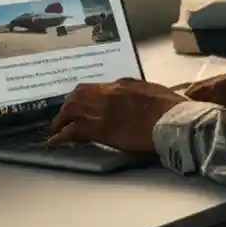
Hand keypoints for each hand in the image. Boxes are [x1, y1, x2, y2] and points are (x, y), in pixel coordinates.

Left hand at [47, 78, 185, 152]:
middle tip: (65, 115)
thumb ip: (142, 93)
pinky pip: (70, 131)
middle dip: (70, 105)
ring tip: (56, 128)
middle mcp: (107, 92)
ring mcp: (99, 109)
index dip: (90, 97)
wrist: (169, 121)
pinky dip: (60, 136)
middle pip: (79, 94)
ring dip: (62, 119)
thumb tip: (139, 97)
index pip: (99, 88)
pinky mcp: (96, 128)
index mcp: (123, 84)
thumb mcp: (155, 92)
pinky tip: (54, 142)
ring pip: (71, 110)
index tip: (87, 105)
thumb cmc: (170, 109)